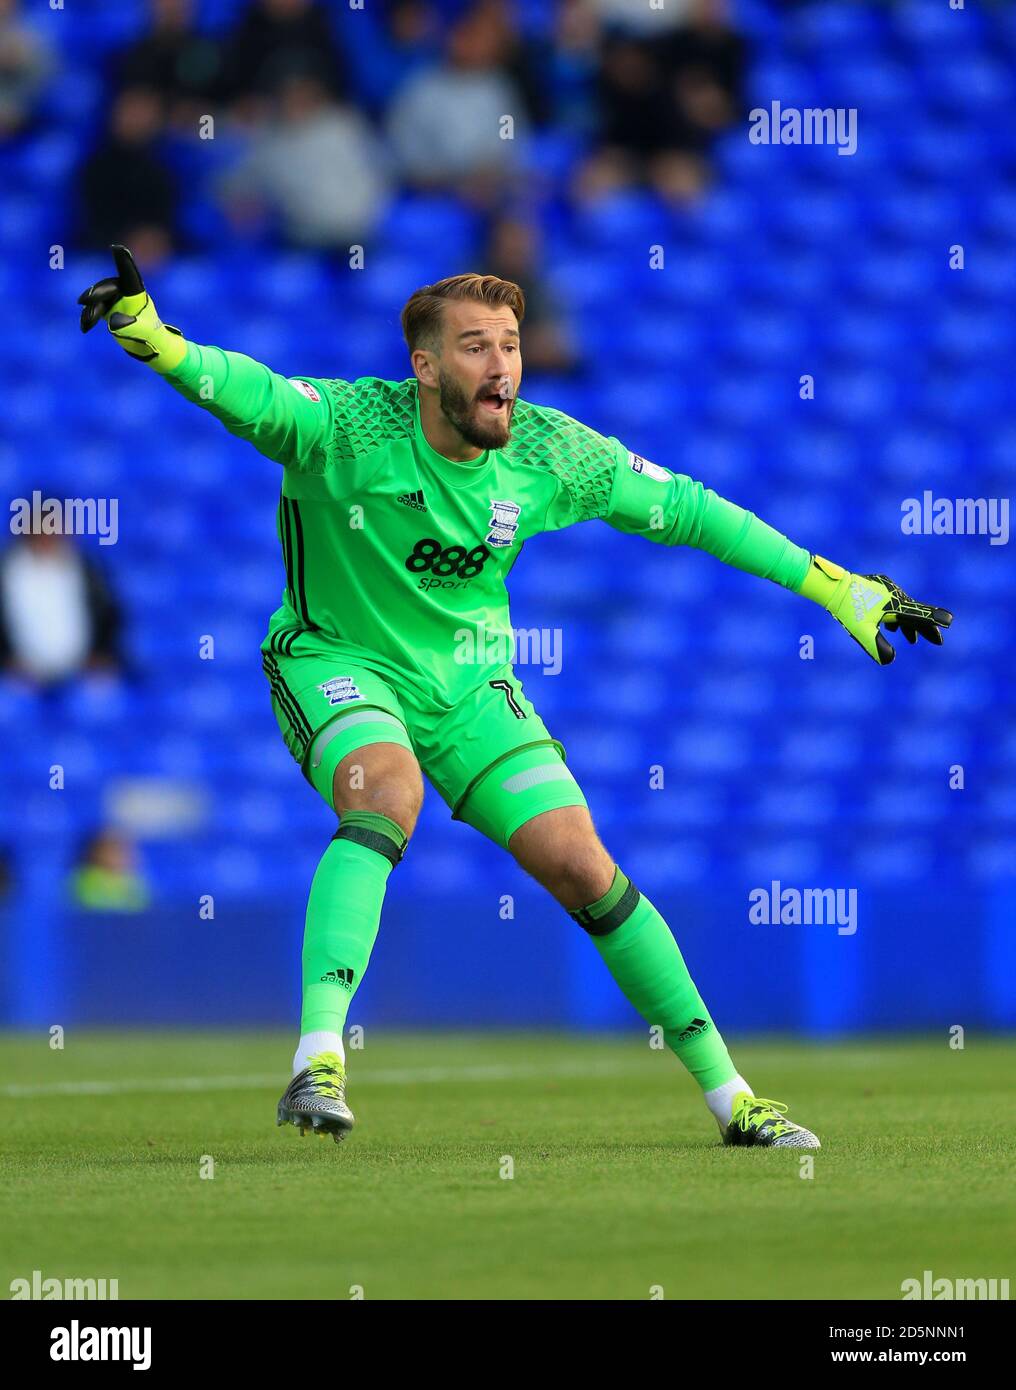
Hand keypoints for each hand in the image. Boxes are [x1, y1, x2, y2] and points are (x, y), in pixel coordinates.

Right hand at [77, 244, 185, 369]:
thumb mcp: (146, 334)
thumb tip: (113, 321)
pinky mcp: (109, 310)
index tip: (117, 248)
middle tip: (84, 301)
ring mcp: (116, 301)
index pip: (130, 276)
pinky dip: (88, 317)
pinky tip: (85, 326)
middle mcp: (126, 294)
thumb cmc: (153, 339)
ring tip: (87, 323)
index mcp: (138, 295)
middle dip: (96, 293)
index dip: (124, 262)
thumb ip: (132, 327)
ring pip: (99, 300)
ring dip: (91, 310)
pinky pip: (94, 309)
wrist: (149, 348)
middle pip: (108, 287)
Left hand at [802, 556, 952, 665]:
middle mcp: (895, 594)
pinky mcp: (879, 585)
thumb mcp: (861, 631)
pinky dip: (895, 615)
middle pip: (914, 613)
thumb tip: (890, 660)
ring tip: (910, 640)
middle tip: (937, 641)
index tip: (950, 622)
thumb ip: (876, 645)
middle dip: (924, 629)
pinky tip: (890, 625)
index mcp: (895, 605)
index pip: (920, 615)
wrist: (834, 587)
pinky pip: (892, 602)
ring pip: (903, 608)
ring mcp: (887, 588)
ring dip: (908, 625)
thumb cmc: (848, 609)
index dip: (934, 622)